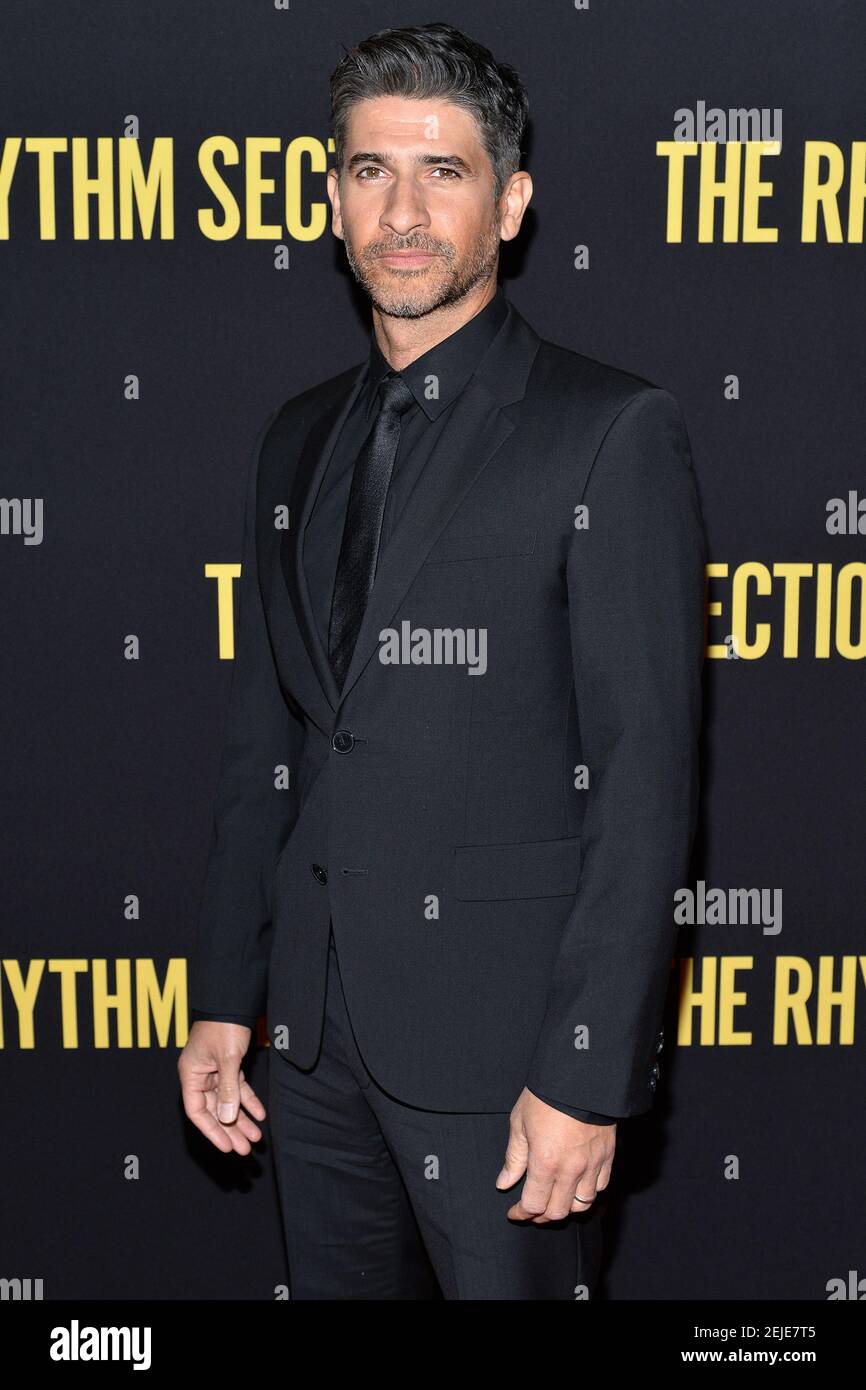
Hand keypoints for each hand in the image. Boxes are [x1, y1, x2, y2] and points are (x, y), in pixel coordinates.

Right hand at [178, 1020, 264, 1154]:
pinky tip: (260, 1114)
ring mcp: (214, 1071)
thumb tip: (228, 1119)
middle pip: (213, 1111)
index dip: (212, 1132)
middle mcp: (199, 1076)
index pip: (197, 1112)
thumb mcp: (227, 1058)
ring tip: (255, 1138)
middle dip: (230, 1131)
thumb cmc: (224, 1026)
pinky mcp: (228, 1065)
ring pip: (227, 1102)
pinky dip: (249, 1101)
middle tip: (245, 1149)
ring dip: (241, 1119)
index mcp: (190, 1075)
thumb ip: (228, 1089)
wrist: (233, 1001)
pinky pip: (237, 1088)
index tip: (227, 1147)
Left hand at [496, 1087, 615, 1221]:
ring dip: (566, 1207)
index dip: (522, 1213)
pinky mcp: (608, 1157)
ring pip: (581, 1204)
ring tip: (555, 1200)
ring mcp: (592, 1165)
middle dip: (542, 1216)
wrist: (581, 1076)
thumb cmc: (547, 1096)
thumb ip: (514, 1157)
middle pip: (558, 1212)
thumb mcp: (520, 1123)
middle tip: (533, 1210)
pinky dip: (587, 1192)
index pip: (534, 1205)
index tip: (514, 1212)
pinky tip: (577, 1185)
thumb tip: (504, 1183)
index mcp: (545, 1162)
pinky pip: (600, 1187)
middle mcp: (570, 1169)